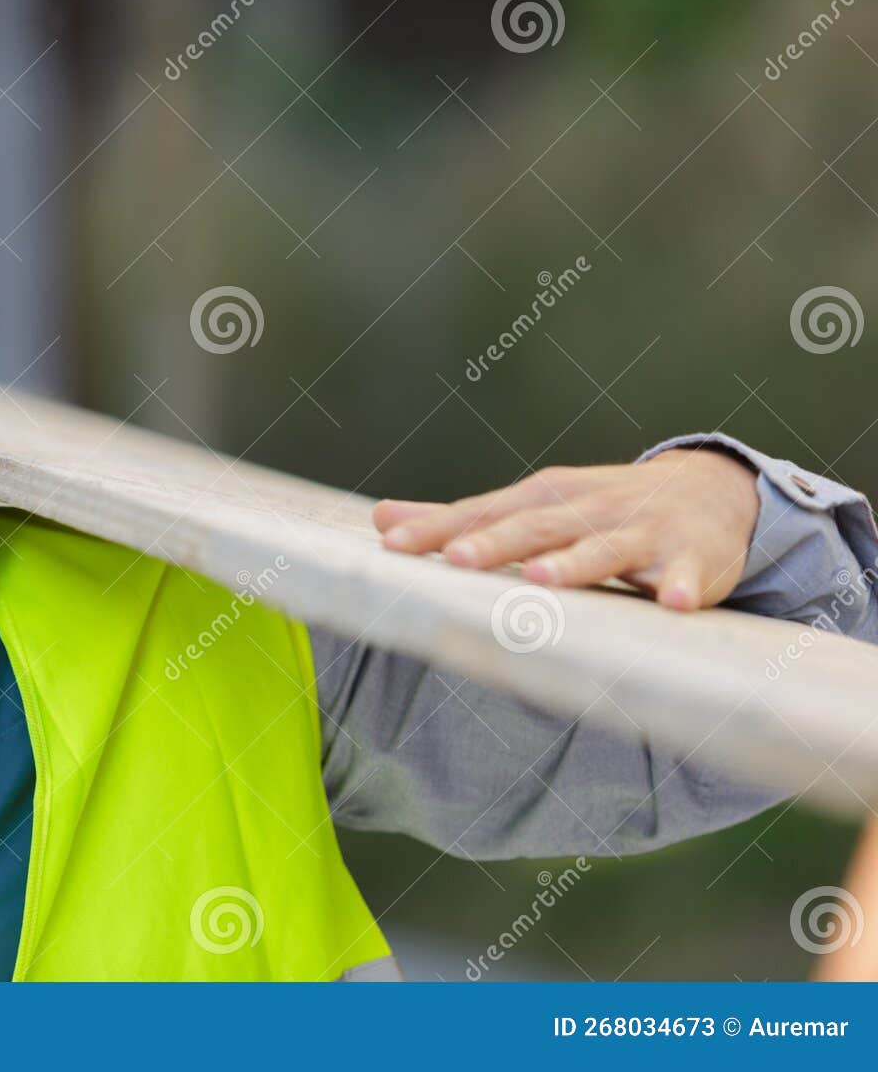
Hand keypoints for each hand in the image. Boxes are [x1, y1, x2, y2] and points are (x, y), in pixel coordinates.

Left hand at [371, 447, 760, 610]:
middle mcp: (587, 509)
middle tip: (457, 559)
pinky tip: (670, 602)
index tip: (392, 544)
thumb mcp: (532, 505)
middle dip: (496, 542)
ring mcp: (641, 531)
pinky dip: (679, 586)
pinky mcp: (691, 558)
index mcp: (544, 499)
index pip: (483, 513)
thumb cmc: (599, 507)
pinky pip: (686, 575)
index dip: (438, 529)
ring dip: (575, 563)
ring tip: (542, 580)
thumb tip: (381, 518)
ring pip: (605, 548)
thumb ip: (460, 519)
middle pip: (536, 527)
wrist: (709, 490)